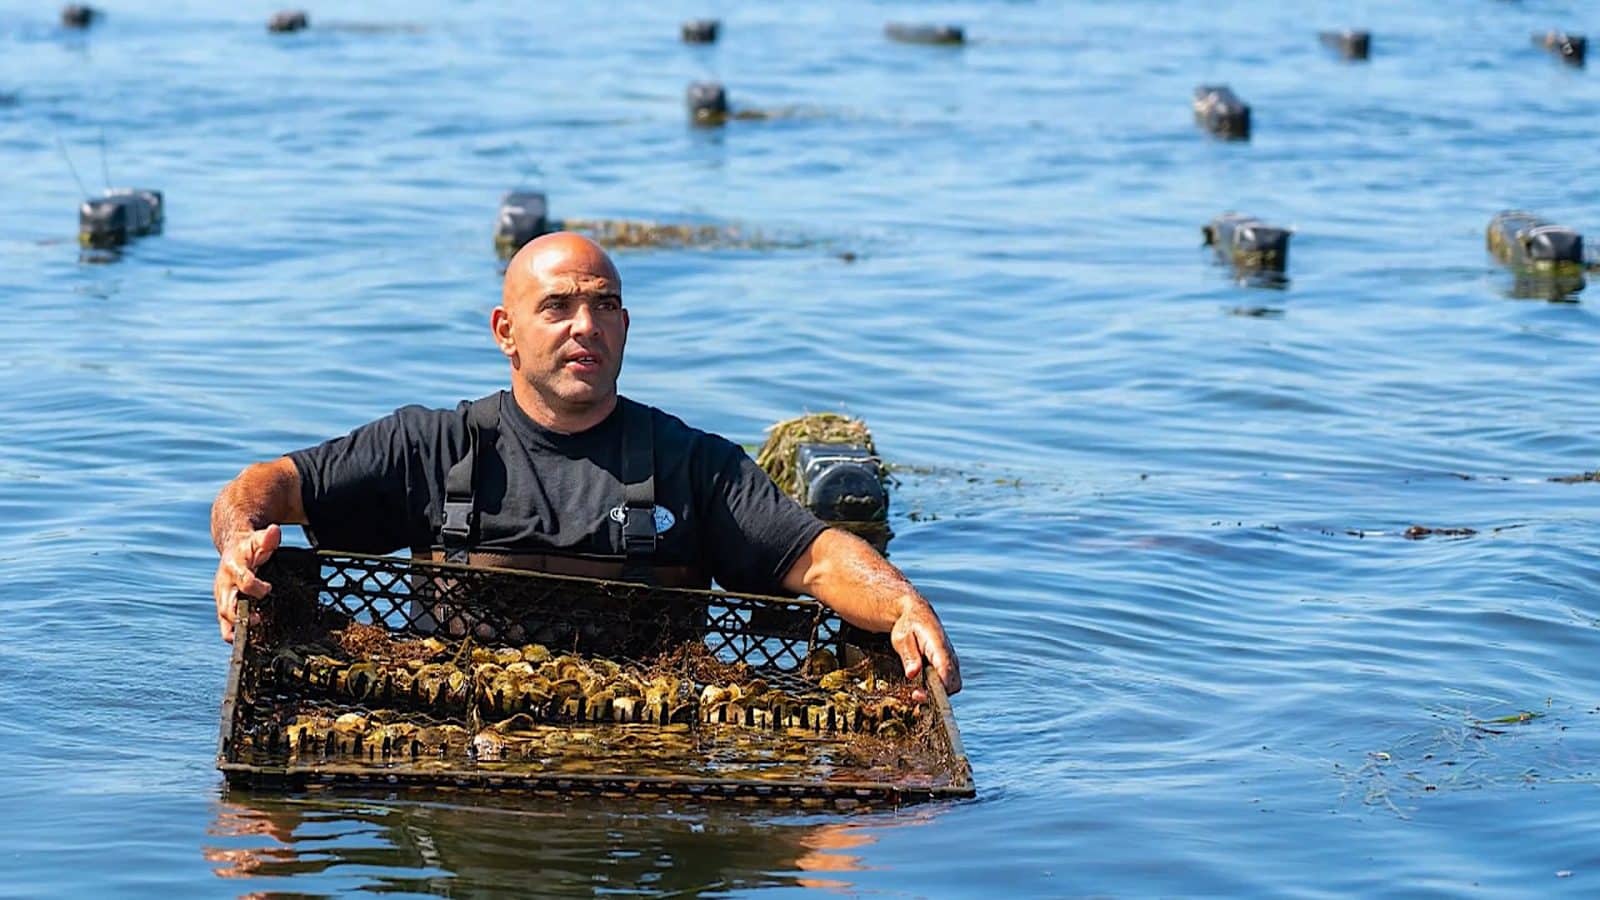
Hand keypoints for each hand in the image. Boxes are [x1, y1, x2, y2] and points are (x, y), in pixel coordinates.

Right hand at [213, 524, 280, 642]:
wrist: (233, 550)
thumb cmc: (249, 547)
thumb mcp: (259, 540)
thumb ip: (268, 538)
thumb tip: (275, 531)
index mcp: (233, 568)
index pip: (243, 581)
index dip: (255, 587)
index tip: (267, 589)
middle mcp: (224, 585)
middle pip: (227, 606)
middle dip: (240, 616)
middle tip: (259, 621)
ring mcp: (223, 598)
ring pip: (224, 619)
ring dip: (237, 630)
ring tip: (252, 640)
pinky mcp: (224, 607)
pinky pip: (224, 626)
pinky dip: (233, 636)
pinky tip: (246, 643)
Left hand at [890, 600, 961, 701]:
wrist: (916, 615)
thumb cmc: (908, 625)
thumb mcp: (902, 638)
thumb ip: (909, 655)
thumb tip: (912, 673)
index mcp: (938, 645)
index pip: (945, 669)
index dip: (936, 686)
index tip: (921, 695)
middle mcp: (949, 654)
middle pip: (953, 683)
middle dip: (937, 695)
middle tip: (916, 695)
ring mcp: (951, 661)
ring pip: (953, 685)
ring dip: (937, 694)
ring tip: (916, 693)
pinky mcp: (948, 666)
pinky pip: (948, 683)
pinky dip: (937, 690)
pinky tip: (921, 689)